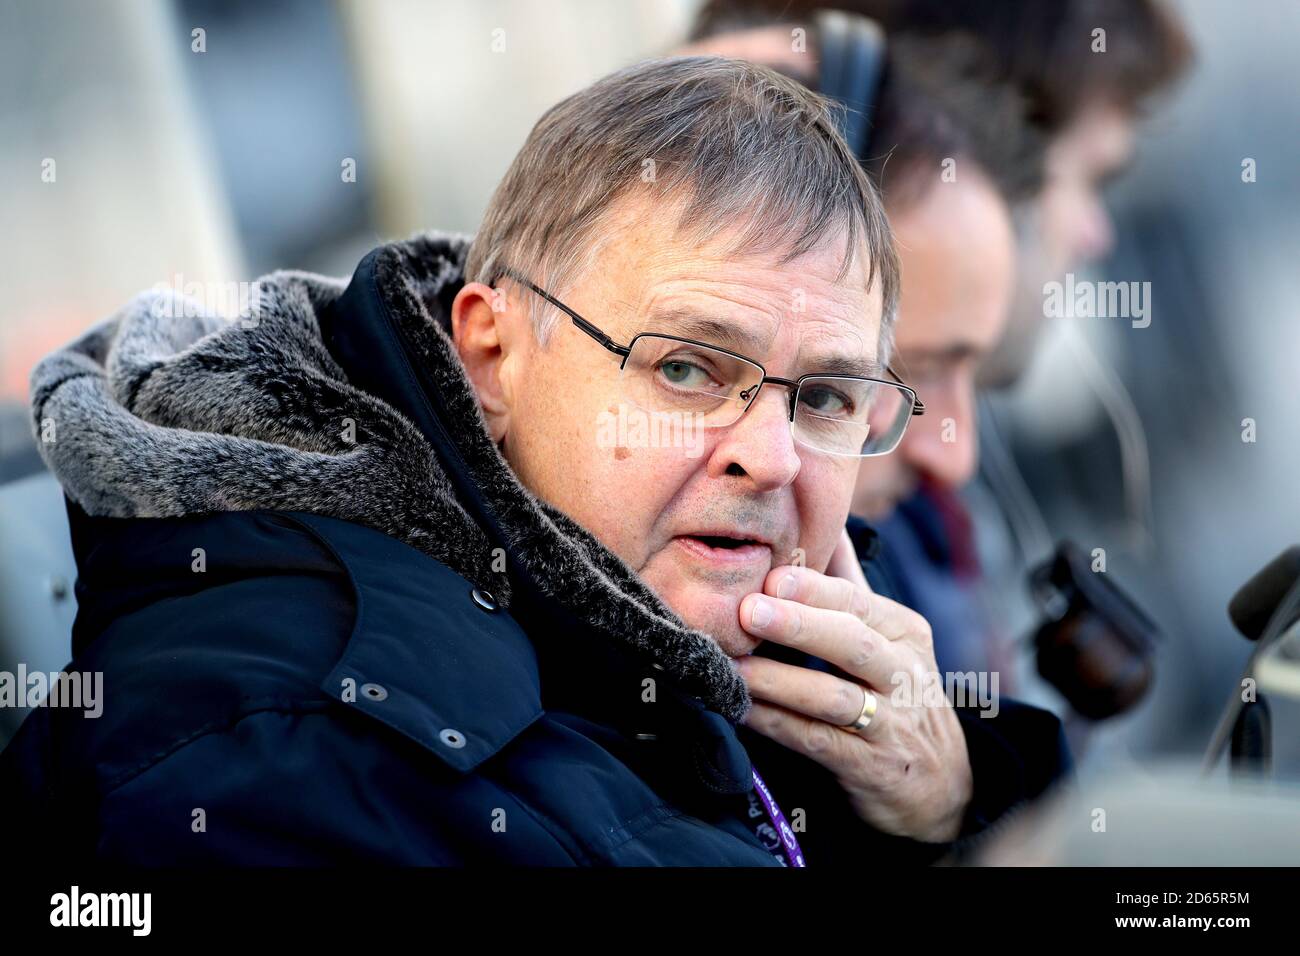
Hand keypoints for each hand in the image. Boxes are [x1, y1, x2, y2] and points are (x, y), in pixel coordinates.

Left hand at [733, 529, 972, 841]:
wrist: (942, 783)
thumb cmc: (899, 692)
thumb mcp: (888, 636)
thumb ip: (851, 582)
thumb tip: (826, 520)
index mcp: (904, 632)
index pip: (858, 603)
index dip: (814, 588)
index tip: (771, 573)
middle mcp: (904, 673)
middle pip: (852, 643)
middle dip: (799, 625)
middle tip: (749, 610)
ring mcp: (891, 723)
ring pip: (834, 697)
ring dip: (779, 681)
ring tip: (734, 666)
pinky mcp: (870, 767)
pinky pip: (819, 742)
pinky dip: (778, 725)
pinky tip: (742, 710)